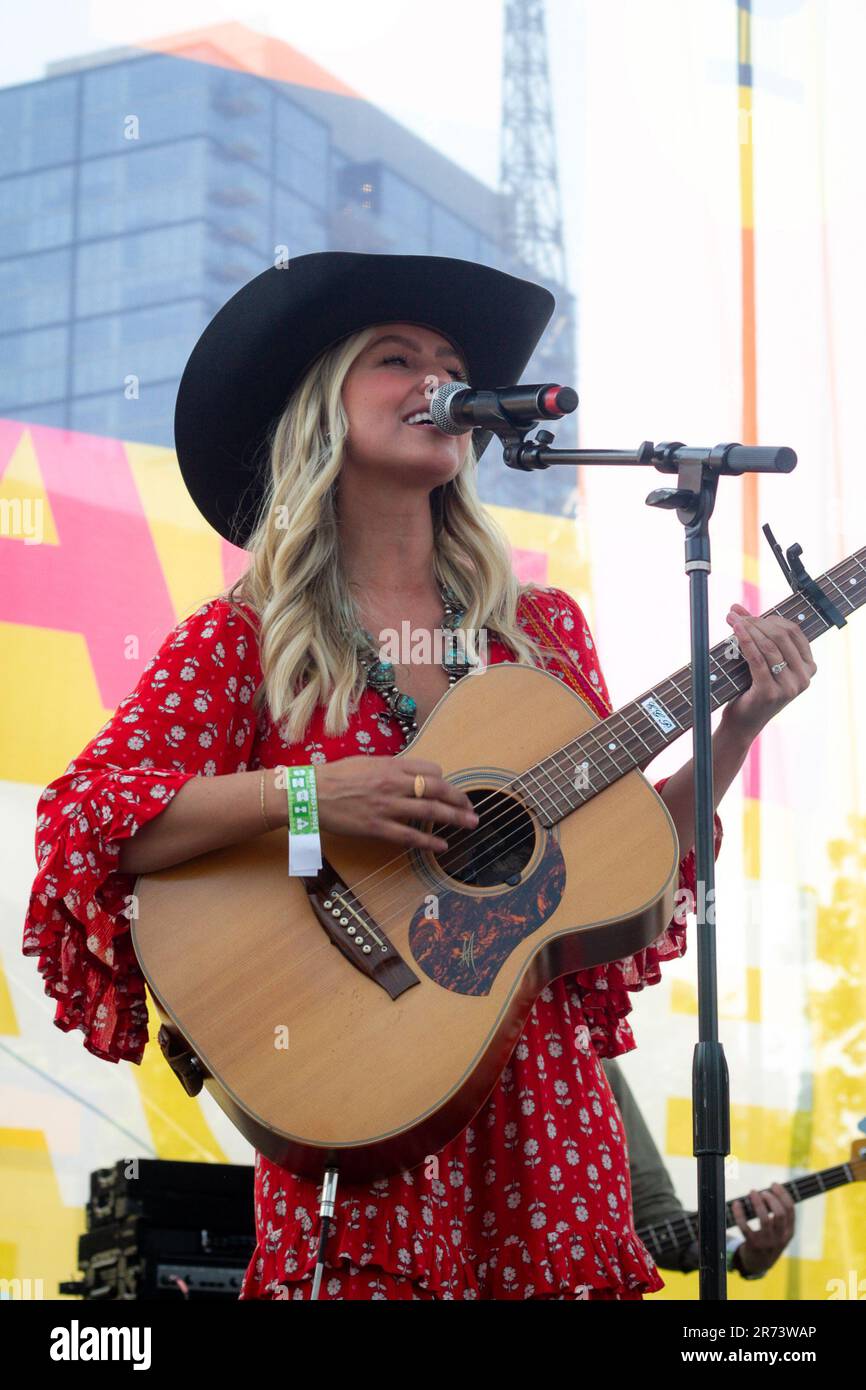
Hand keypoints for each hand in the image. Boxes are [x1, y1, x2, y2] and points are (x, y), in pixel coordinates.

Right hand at [314, 755, 477, 853]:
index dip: (443, 780)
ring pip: (429, 812)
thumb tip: (408, 774)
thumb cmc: (335, 776)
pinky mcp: (377, 827)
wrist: (311, 793)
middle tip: (472, 808)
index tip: (448, 789)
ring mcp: (387, 806)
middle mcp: (393, 784)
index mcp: (390, 765)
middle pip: (436, 789)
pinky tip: (442, 846)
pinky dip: (429, 842)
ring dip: (454, 818)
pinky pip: (409, 836)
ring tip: (469, 824)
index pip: (430, 770)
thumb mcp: (366, 762)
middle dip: (458, 799)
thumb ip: (389, 768)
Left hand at [720, 602, 816, 741]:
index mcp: (808, 667)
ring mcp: (789, 686)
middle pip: (781, 636)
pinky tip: (735, 630)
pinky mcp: (770, 692)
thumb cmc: (751, 690)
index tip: (749, 614)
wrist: (742, 723)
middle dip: (757, 621)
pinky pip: (757, 659)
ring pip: (769, 646)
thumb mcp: (761, 662)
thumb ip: (757, 636)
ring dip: (748, 628)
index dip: (770, 618)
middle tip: (736, 615)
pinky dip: (745, 641)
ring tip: (731, 619)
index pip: (793, 632)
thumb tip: (738, 608)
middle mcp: (804, 677)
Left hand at [732, 1183, 795, 1276]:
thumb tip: (770, 1190)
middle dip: (771, 1199)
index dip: (783, 1194)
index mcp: (789, 1231)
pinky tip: (736, 1204)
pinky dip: (739, 1214)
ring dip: (758, 1203)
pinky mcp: (753, 1244)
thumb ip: (780, 1215)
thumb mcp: (780, 1231)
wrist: (759, 1263)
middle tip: (762, 1191)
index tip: (774, 1184)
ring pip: (764, 1219)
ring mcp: (767, 1242)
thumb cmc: (770, 1240)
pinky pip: (745, 1227)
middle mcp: (780, 1237)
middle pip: (780, 1214)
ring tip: (752, 1192)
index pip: (790, 1210)